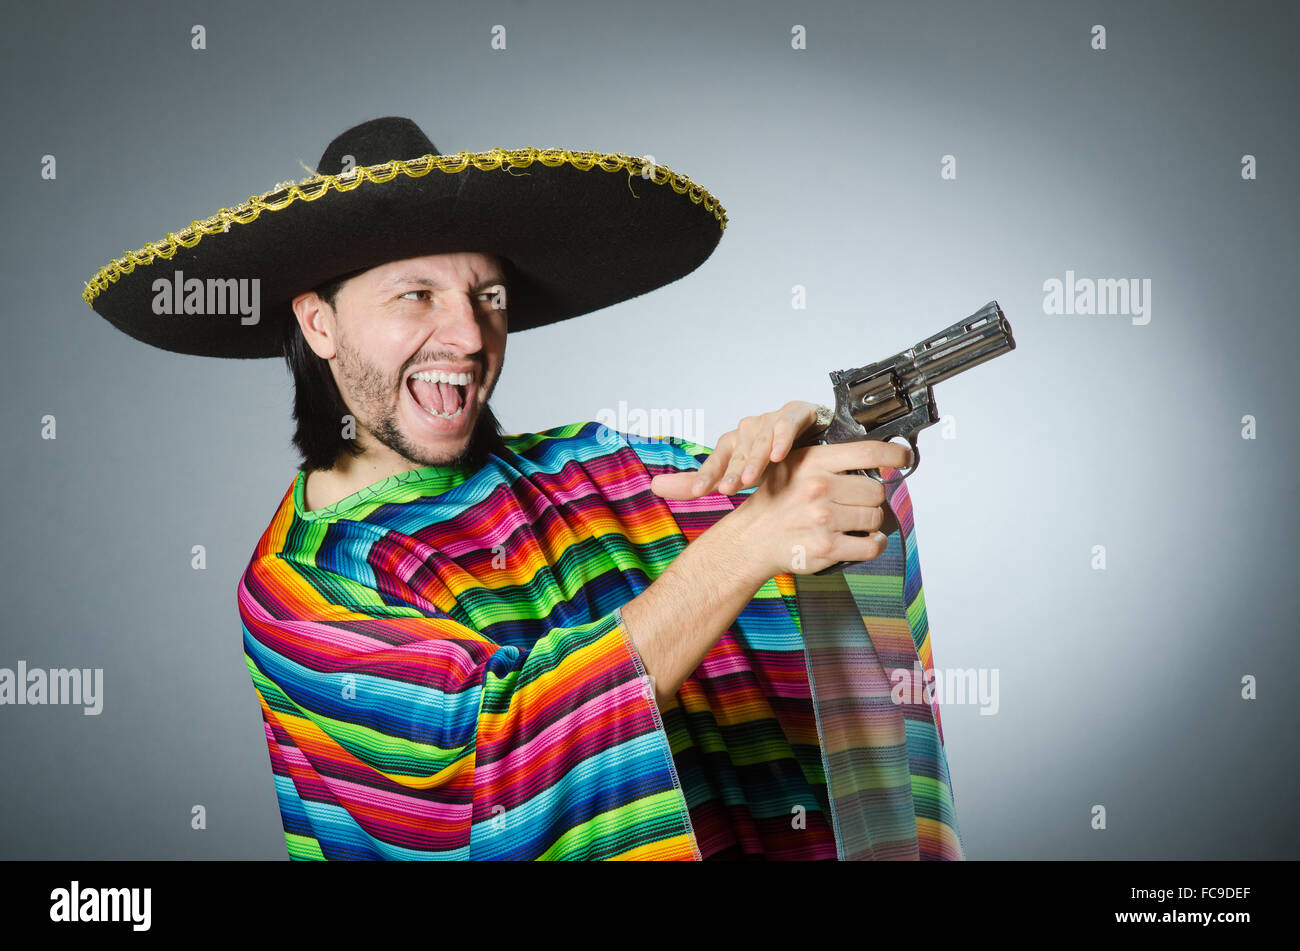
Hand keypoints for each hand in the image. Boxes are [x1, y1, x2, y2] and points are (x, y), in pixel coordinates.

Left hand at [650, 401, 821, 499]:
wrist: (812, 439)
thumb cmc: (770, 459)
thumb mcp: (735, 475)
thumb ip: (698, 483)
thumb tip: (654, 488)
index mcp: (732, 444)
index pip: (716, 460)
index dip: (707, 475)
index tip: (697, 493)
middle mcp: (748, 430)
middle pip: (739, 453)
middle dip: (732, 471)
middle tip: (726, 490)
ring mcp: (771, 420)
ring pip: (761, 440)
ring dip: (756, 459)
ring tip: (750, 479)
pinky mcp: (796, 414)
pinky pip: (788, 425)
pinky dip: (784, 439)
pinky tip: (781, 455)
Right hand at [723, 439, 914, 579]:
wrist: (751, 539)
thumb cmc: (774, 502)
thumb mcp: (794, 466)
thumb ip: (829, 460)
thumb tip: (873, 458)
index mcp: (814, 462)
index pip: (867, 452)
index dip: (894, 454)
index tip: (904, 458)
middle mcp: (819, 488)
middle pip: (876, 490)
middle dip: (871, 499)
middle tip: (856, 503)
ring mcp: (824, 519)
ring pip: (875, 518)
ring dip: (871, 522)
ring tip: (853, 523)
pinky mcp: (827, 548)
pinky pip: (871, 546)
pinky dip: (874, 545)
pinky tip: (865, 541)